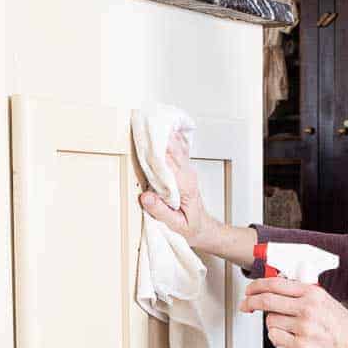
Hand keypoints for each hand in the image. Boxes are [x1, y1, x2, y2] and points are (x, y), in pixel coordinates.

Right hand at [139, 128, 217, 249]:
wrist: (204, 228)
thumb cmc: (191, 228)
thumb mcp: (176, 226)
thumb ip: (161, 212)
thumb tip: (145, 196)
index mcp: (185, 186)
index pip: (168, 164)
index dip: (155, 152)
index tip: (144, 140)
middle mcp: (188, 175)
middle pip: (172, 151)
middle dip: (158, 138)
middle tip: (144, 122)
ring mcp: (187, 171)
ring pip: (175, 147)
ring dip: (164, 134)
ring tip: (151, 119)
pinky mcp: (184, 170)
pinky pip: (178, 150)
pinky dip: (171, 138)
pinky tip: (165, 126)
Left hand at [240, 277, 347, 347]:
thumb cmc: (346, 330)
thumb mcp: (328, 302)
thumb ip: (306, 296)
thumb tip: (281, 290)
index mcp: (314, 294)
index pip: (277, 283)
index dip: (258, 285)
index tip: (251, 289)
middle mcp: (307, 308)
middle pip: (267, 300)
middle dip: (251, 302)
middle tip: (246, 304)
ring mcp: (303, 327)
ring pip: (270, 320)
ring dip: (272, 323)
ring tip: (287, 327)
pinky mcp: (300, 345)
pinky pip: (275, 337)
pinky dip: (276, 337)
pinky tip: (287, 337)